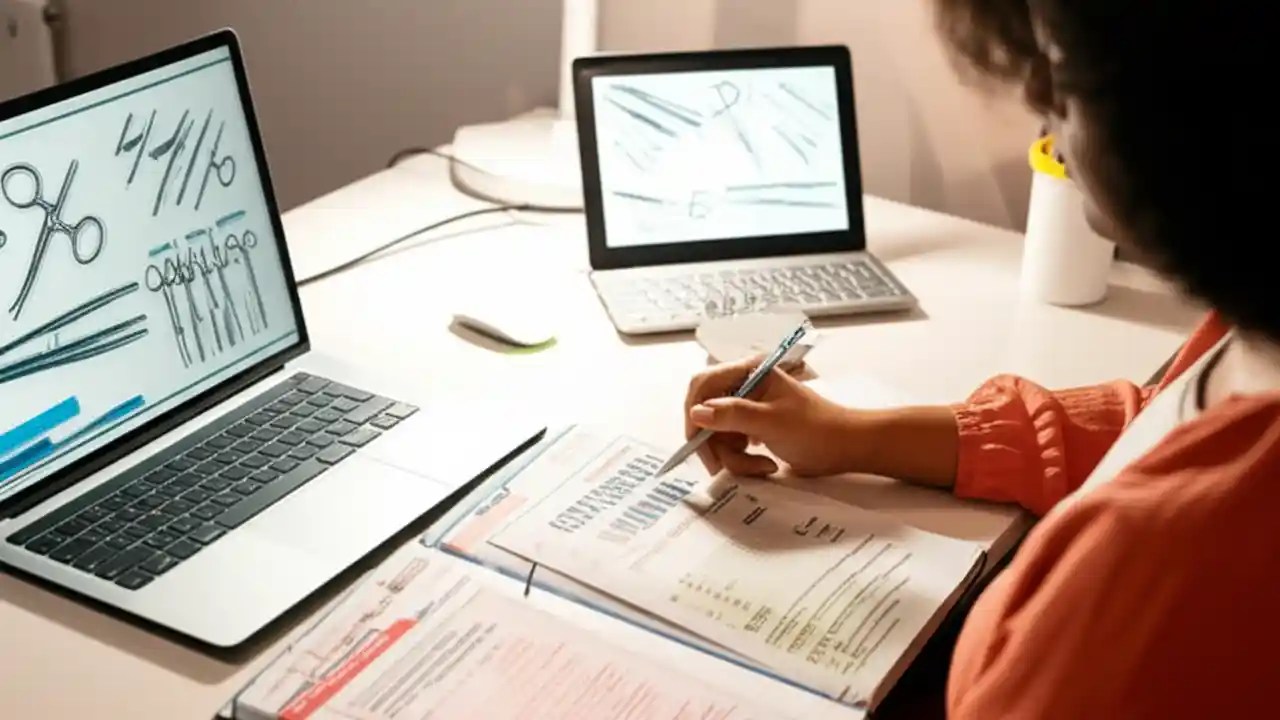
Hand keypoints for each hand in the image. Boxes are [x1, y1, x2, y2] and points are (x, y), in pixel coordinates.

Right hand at [683, 356, 859, 476]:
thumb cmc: (815, 429)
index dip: (693, 412)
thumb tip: (696, 412)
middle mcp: (744, 387)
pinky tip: (766, 465)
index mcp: (749, 372)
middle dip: (715, 445)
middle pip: (706, 415)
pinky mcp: (752, 429)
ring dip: (734, 458)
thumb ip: (732, 415)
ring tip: (762, 467)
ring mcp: (748, 410)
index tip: (696, 442)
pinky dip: (743, 461)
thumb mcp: (771, 421)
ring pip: (717, 436)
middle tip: (722, 469)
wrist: (846, 448)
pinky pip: (731, 446)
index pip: (703, 385)